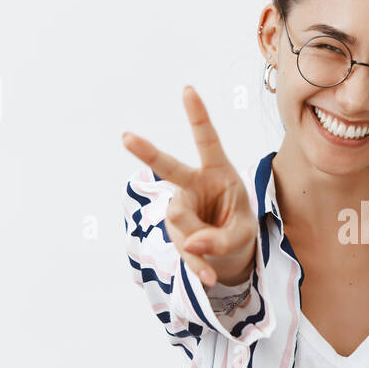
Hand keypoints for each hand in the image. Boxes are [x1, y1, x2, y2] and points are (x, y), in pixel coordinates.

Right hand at [122, 86, 256, 287]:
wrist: (229, 252)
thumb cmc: (238, 227)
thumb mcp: (242, 233)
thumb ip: (221, 238)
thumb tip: (189, 245)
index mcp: (218, 172)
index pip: (207, 141)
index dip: (197, 116)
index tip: (187, 90)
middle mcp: (194, 185)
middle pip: (169, 168)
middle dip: (147, 153)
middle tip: (125, 136)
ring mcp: (181, 209)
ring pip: (183, 225)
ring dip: (203, 245)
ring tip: (219, 258)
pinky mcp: (175, 232)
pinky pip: (184, 249)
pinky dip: (198, 266)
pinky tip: (209, 278)